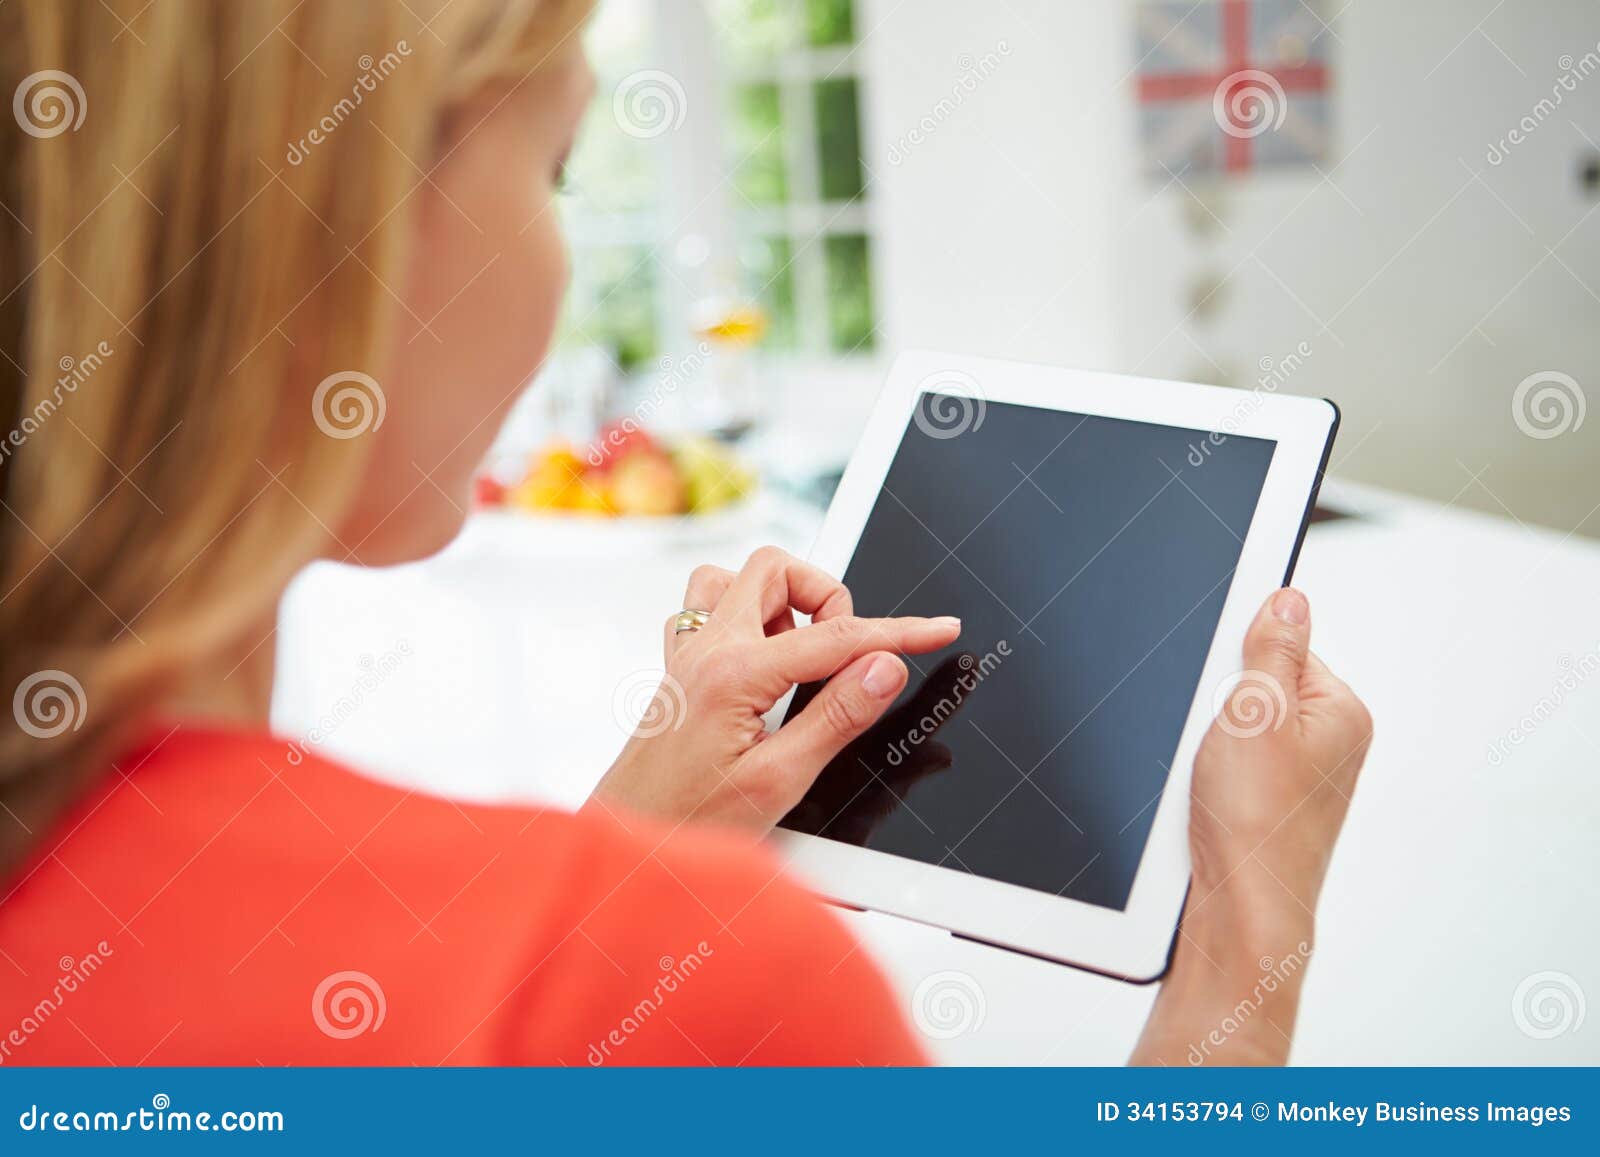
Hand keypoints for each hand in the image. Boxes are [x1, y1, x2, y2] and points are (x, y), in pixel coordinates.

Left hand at [586, 547, 961, 833]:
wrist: (630, 843)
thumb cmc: (692, 823)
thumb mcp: (780, 779)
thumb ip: (837, 716)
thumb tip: (884, 666)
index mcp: (735, 674)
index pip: (837, 636)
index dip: (898, 631)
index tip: (938, 629)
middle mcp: (706, 651)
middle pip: (776, 570)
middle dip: (826, 597)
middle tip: (849, 653)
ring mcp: (687, 655)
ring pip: (735, 580)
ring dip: (780, 603)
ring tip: (803, 657)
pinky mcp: (680, 670)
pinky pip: (707, 610)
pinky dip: (745, 619)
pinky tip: (764, 663)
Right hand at [1188, 586, 1372, 924]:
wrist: (1238, 911)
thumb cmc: (1257, 829)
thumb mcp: (1258, 714)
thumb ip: (1273, 649)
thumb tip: (1289, 599)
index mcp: (1341, 712)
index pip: (1282, 644)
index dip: (1237, 657)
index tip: (1219, 682)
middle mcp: (1327, 744)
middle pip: (1255, 685)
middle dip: (1218, 702)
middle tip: (1213, 738)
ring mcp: (1296, 777)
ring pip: (1233, 727)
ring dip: (1206, 741)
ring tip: (1208, 775)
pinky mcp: (1263, 803)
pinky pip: (1224, 763)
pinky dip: (1204, 771)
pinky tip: (1202, 795)